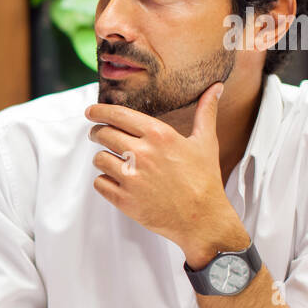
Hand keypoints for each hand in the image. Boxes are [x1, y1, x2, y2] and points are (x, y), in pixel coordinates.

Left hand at [85, 83, 247, 267]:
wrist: (203, 219)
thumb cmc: (204, 180)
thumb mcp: (206, 142)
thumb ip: (205, 112)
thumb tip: (216, 87)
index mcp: (159, 135)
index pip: (118, 114)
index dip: (99, 111)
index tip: (91, 111)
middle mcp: (142, 154)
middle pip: (102, 134)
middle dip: (97, 132)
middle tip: (98, 134)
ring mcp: (132, 178)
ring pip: (98, 159)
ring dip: (102, 158)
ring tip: (112, 160)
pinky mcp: (125, 200)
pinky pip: (99, 183)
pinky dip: (104, 181)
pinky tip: (116, 181)